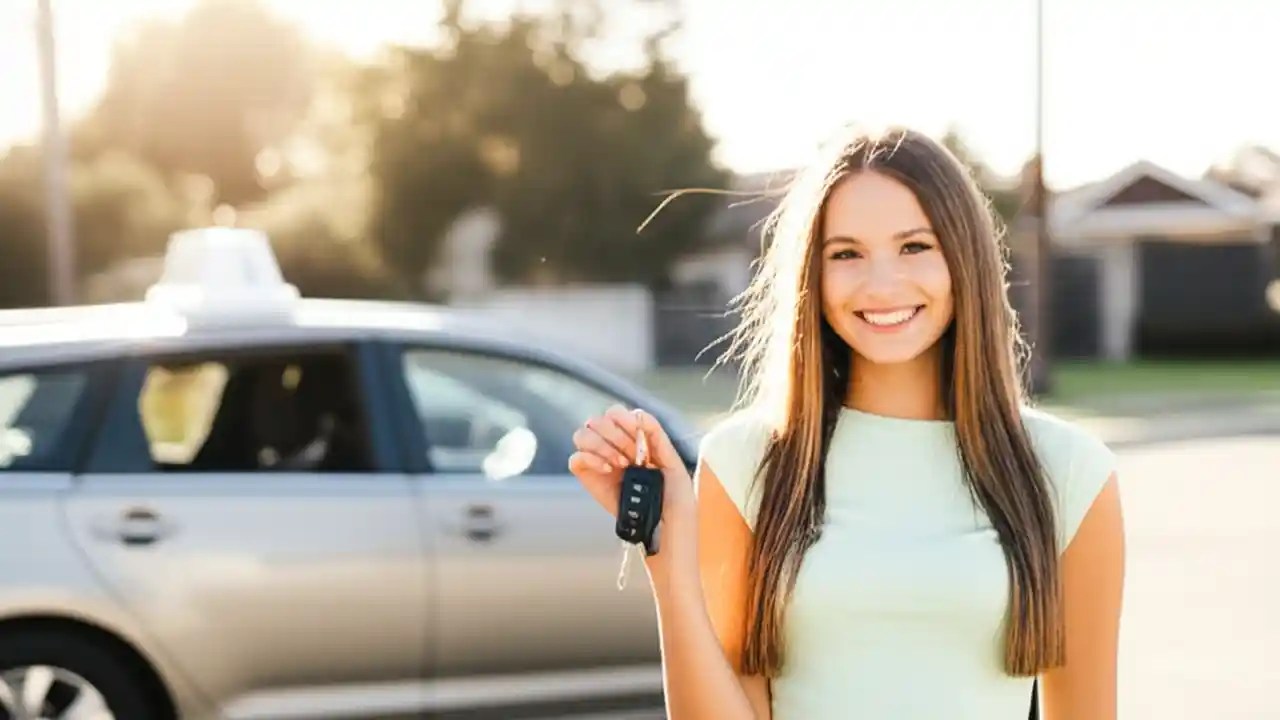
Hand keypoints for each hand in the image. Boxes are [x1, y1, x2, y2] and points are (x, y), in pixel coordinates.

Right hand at [569, 404, 696, 529]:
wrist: (666, 523)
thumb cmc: (673, 494)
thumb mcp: (672, 459)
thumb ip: (656, 434)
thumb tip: (637, 414)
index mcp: (632, 437)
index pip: (615, 413)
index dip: (623, 420)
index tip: (637, 434)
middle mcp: (612, 445)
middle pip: (596, 420)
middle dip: (615, 435)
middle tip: (631, 455)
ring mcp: (598, 461)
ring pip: (581, 434)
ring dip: (601, 445)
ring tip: (621, 463)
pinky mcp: (588, 478)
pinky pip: (575, 459)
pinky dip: (590, 459)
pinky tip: (608, 469)